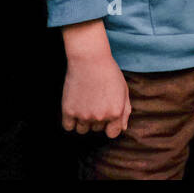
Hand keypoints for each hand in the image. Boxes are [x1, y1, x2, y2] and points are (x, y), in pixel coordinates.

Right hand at [61, 21, 131, 136]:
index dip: (110, 125)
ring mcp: (83, 115)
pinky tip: (75, 109)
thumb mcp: (123, 89)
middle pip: (97, 130)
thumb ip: (125, 111)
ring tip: (85, 104)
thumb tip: (122, 129)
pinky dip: (71, 121)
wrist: (89, 58)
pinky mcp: (68, 111)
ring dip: (84, 121)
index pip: (112, 133)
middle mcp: (100, 117)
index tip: (107, 116)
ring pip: (83, 130)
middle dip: (98, 119)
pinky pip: (68, 127)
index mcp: (115, 112)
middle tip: (96, 101)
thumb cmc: (108, 72)